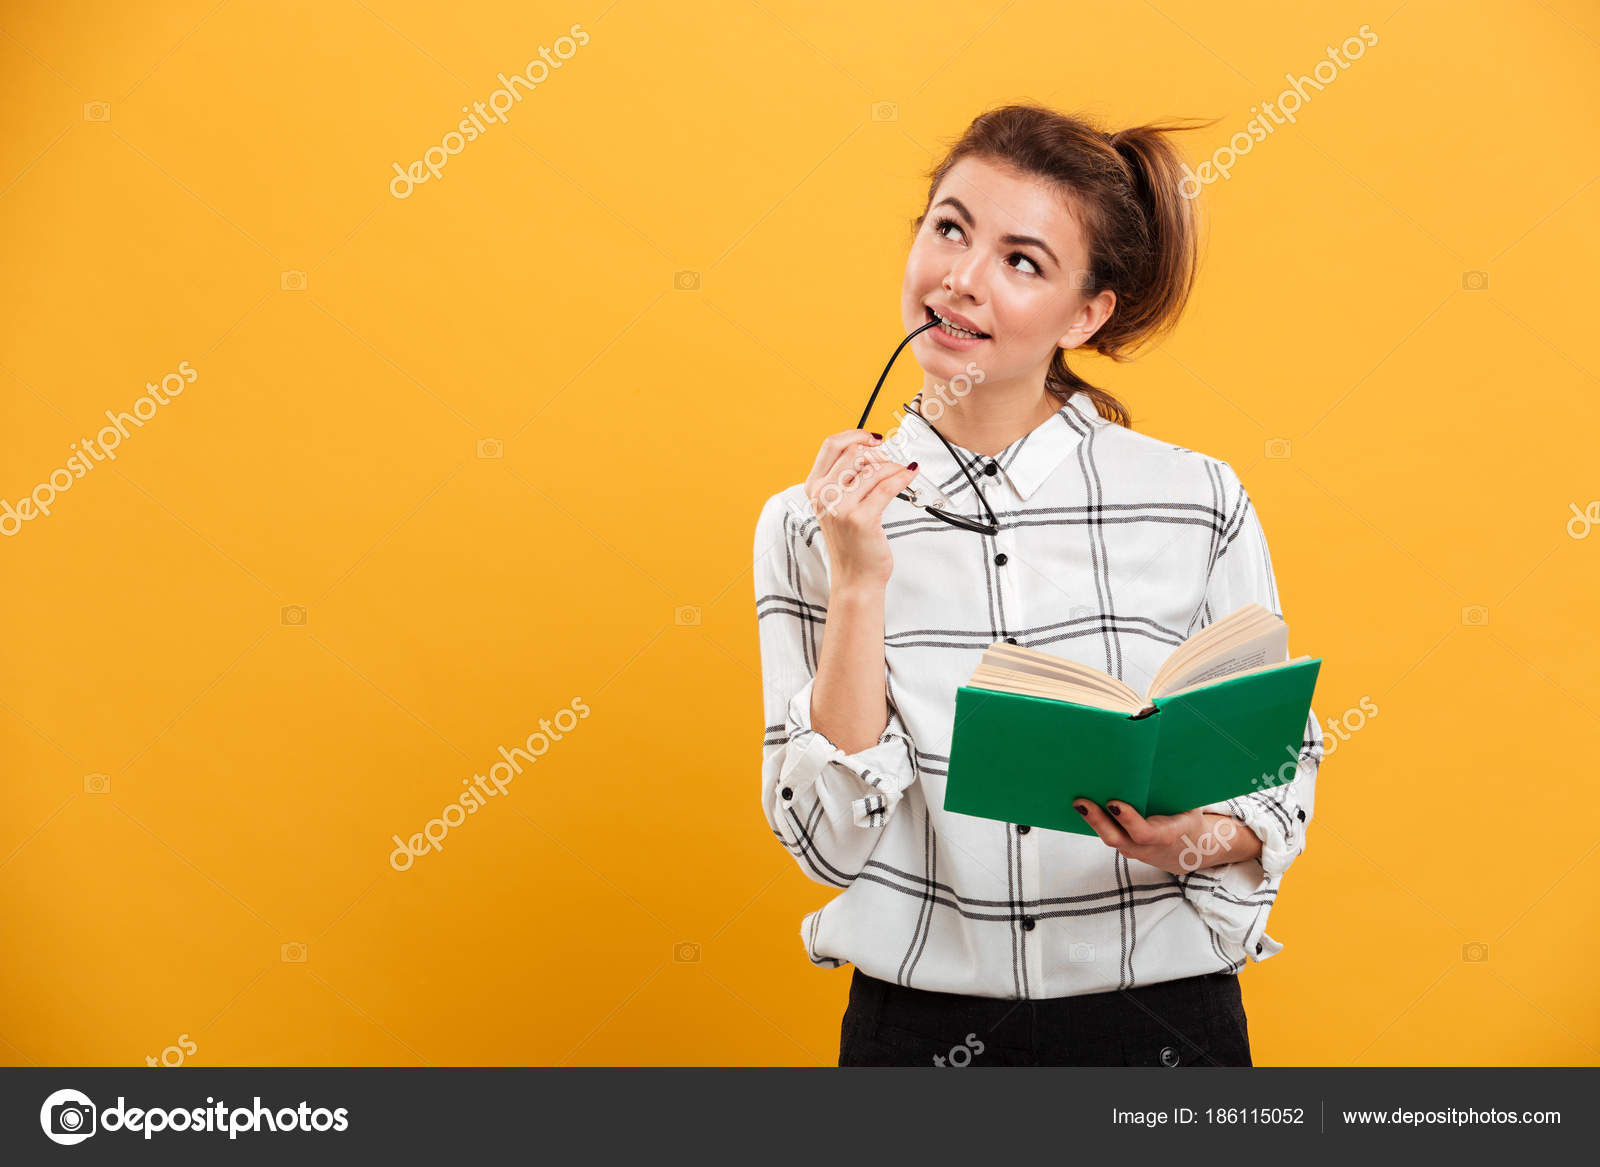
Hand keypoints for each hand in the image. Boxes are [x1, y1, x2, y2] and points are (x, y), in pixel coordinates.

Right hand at [803, 429, 919, 589]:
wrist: (854, 577)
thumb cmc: (850, 542)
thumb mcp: (836, 506)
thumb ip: (844, 478)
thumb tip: (870, 448)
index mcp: (814, 488)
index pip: (831, 445)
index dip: (856, 435)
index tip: (874, 438)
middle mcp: (823, 496)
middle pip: (855, 453)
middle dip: (879, 454)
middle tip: (891, 464)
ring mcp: (841, 508)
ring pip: (873, 469)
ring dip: (893, 467)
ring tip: (901, 473)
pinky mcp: (861, 519)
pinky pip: (887, 486)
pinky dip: (903, 476)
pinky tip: (910, 474)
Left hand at [1071, 799, 1261, 875]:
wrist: (1192, 848)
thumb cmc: (1187, 814)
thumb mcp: (1189, 802)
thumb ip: (1174, 782)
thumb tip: (1158, 743)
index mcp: (1169, 834)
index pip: (1146, 833)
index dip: (1129, 820)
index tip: (1114, 803)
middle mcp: (1148, 847)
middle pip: (1117, 838)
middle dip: (1098, 820)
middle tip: (1081, 802)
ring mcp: (1133, 850)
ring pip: (1109, 837)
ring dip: (1091, 820)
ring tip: (1076, 799)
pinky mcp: (1124, 846)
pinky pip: (1107, 834)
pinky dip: (1094, 821)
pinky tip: (1082, 803)